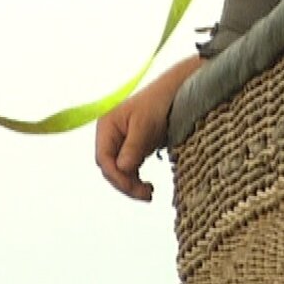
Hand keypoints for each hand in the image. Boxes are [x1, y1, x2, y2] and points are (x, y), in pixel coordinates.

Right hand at [93, 56, 201, 200]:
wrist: (179, 89)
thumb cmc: (161, 102)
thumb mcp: (146, 125)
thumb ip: (133, 147)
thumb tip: (122, 169)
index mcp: (106, 126)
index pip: (104, 158)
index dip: (117, 176)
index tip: (135, 187)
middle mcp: (110, 134)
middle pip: (110, 166)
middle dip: (125, 183)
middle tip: (148, 194)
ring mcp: (121, 140)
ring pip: (120, 169)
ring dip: (131, 183)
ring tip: (150, 193)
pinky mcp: (135, 145)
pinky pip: (131, 166)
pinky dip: (137, 177)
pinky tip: (149, 185)